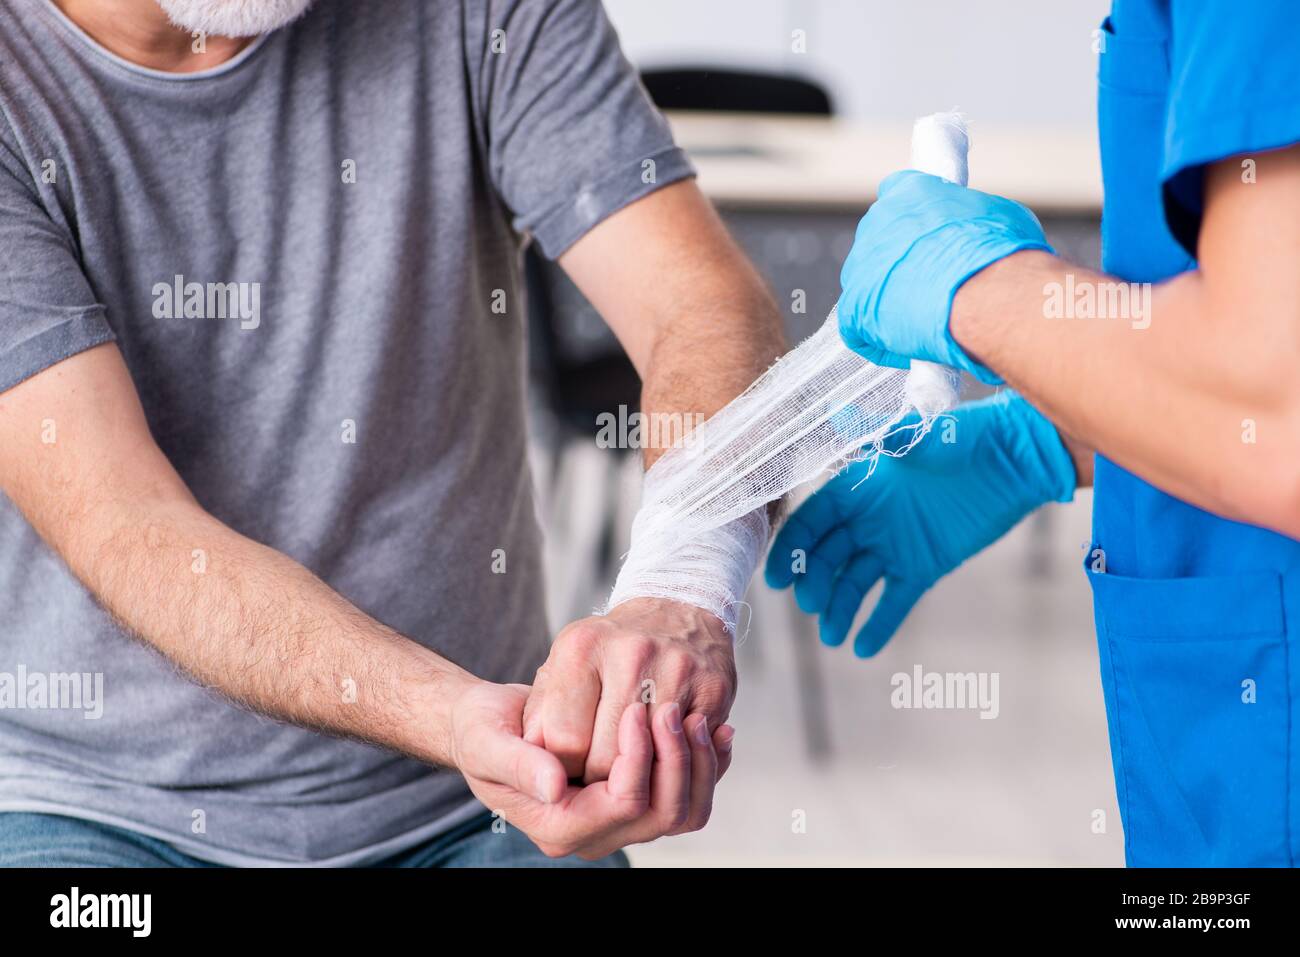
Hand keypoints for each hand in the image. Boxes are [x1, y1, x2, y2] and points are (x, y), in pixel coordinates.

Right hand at [451, 679, 732, 858]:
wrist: (491, 725)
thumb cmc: (481, 731)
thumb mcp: (487, 743)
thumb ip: (519, 764)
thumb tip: (554, 785)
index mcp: (557, 825)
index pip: (623, 804)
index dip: (637, 757)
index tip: (634, 709)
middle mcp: (592, 832)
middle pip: (661, 814)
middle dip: (674, 760)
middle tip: (670, 708)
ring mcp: (615, 819)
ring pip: (681, 811)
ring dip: (696, 764)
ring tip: (694, 717)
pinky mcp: (631, 798)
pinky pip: (685, 795)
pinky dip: (704, 765)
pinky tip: (714, 729)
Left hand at [523, 598, 735, 832]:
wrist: (678, 609)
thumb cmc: (612, 647)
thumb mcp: (565, 662)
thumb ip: (541, 712)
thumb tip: (535, 766)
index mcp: (582, 647)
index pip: (564, 741)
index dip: (563, 769)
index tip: (567, 769)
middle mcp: (631, 654)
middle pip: (606, 758)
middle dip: (597, 780)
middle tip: (597, 778)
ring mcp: (677, 671)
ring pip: (649, 762)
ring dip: (637, 776)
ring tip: (627, 768)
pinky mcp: (713, 690)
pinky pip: (689, 752)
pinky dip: (673, 761)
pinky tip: (662, 750)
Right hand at [765, 394, 1074, 656]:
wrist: (1013, 460)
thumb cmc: (963, 437)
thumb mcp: (919, 436)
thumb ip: (878, 433)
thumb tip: (838, 409)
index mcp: (857, 488)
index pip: (812, 522)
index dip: (792, 548)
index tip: (777, 578)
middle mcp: (868, 520)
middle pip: (828, 557)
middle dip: (815, 582)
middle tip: (811, 604)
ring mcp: (893, 546)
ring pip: (855, 583)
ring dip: (840, 609)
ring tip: (832, 635)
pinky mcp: (922, 567)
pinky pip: (894, 600)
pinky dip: (879, 624)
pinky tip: (862, 648)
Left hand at [836, 170, 1052, 382]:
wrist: (991, 295)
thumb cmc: (1004, 254)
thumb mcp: (998, 216)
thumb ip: (974, 219)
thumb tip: (982, 233)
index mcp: (910, 193)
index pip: (898, 199)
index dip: (915, 226)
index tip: (931, 242)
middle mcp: (877, 223)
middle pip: (880, 245)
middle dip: (904, 266)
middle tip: (932, 287)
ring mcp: (861, 267)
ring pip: (868, 286)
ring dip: (891, 302)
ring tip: (927, 321)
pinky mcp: (854, 309)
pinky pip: (860, 329)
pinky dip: (883, 341)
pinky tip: (912, 348)